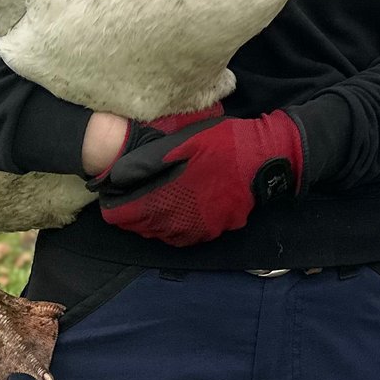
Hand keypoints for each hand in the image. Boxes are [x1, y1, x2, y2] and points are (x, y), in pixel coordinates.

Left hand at [93, 110, 301, 245]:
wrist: (266, 159)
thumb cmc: (223, 145)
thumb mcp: (182, 143)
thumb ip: (146, 161)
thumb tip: (114, 176)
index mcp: (166, 199)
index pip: (122, 215)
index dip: (113, 204)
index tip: (113, 192)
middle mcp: (178, 223)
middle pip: (139, 227)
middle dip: (131, 213)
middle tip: (131, 193)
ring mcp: (198, 231)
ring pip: (160, 234)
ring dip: (151, 221)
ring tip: (152, 199)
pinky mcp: (214, 231)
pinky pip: (183, 236)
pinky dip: (174, 225)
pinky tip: (177, 208)